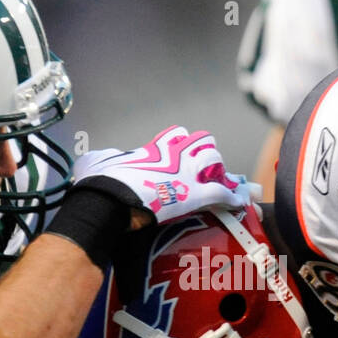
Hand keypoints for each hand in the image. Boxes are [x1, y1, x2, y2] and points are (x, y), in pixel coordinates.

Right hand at [74, 126, 251, 224]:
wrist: (106, 200)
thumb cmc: (98, 182)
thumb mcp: (97, 160)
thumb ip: (107, 156)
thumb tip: (103, 157)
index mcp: (154, 148)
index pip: (178, 134)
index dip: (184, 143)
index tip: (184, 152)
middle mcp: (173, 155)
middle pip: (204, 144)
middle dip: (209, 156)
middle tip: (208, 172)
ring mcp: (185, 174)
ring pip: (216, 163)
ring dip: (222, 174)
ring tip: (227, 185)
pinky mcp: (193, 195)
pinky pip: (221, 193)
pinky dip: (233, 198)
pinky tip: (240, 203)